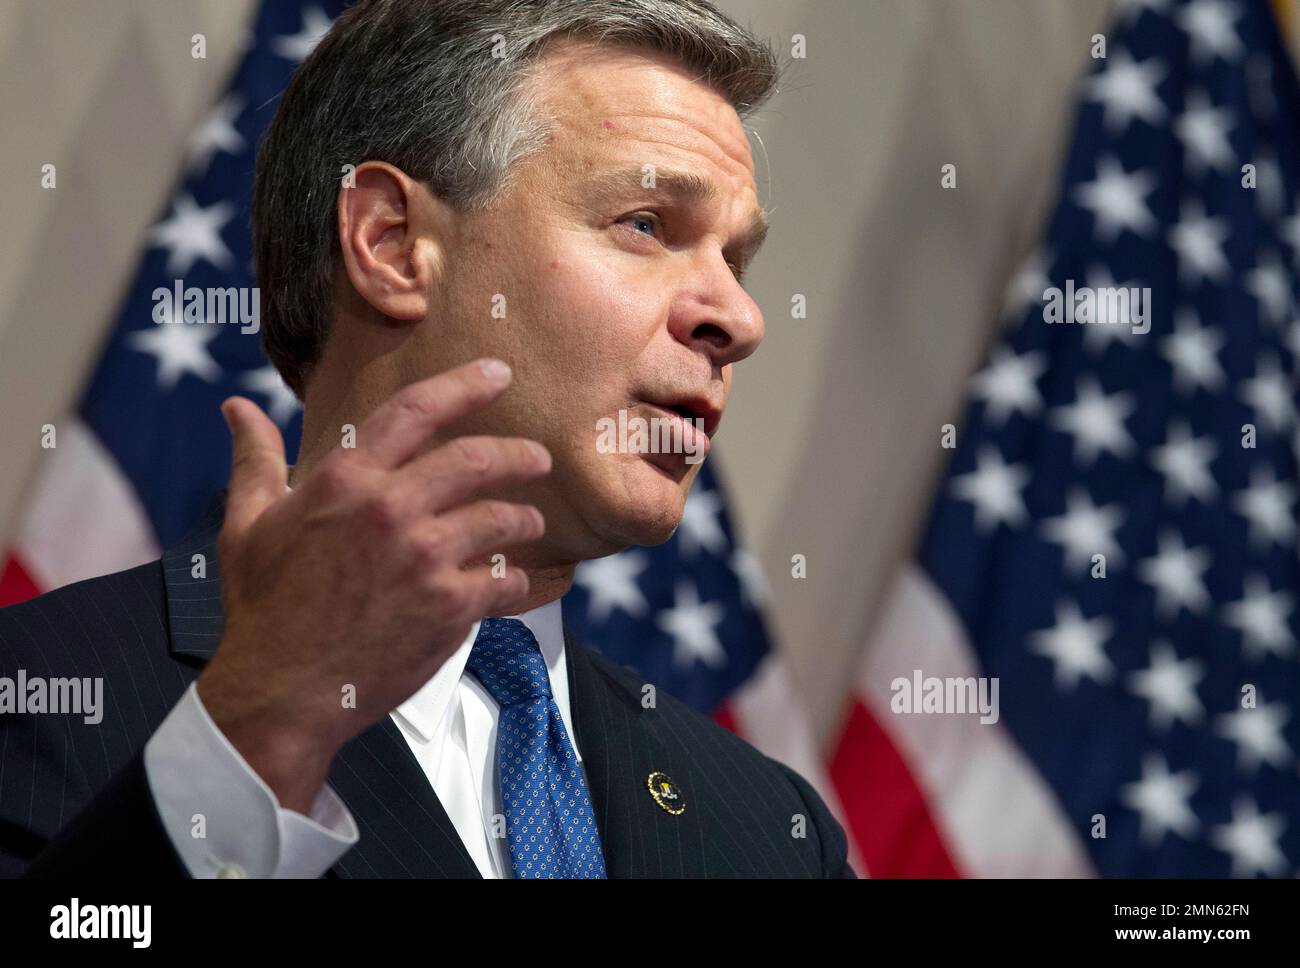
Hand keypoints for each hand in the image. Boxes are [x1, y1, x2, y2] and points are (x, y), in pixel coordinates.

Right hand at [195, 358, 549, 811]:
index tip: (499, 375)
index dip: (465, 385)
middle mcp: (392, 509)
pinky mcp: (450, 606)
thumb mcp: (247, 525)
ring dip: (525, 519)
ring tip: (532, 523)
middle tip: (539, 459)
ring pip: (503, 519)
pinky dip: (523, 581)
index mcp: (346, 480)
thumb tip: (236, 407)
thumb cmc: (262, 607)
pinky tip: (525, 582)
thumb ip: (255, 460)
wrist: (281, 690)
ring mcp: (426, 558)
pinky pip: (508, 581)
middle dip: (519, 455)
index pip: (416, 410)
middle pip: (478, 459)